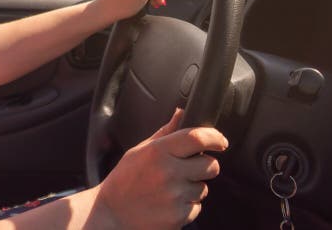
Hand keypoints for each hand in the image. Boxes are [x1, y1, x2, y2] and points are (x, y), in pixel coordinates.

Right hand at [96, 109, 227, 228]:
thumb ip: (165, 132)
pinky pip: (196, 207)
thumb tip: (181, 113)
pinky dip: (186, 206)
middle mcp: (168, 172)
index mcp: (158, 151)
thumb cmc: (125, 179)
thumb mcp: (140, 150)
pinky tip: (167, 203)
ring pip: (203, 188)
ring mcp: (174, 196)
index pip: (197, 137)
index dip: (215, 137)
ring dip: (192, 187)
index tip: (220, 141)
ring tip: (169, 188)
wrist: (111, 213)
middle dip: (204, 166)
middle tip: (187, 168)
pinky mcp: (178, 217)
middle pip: (211, 165)